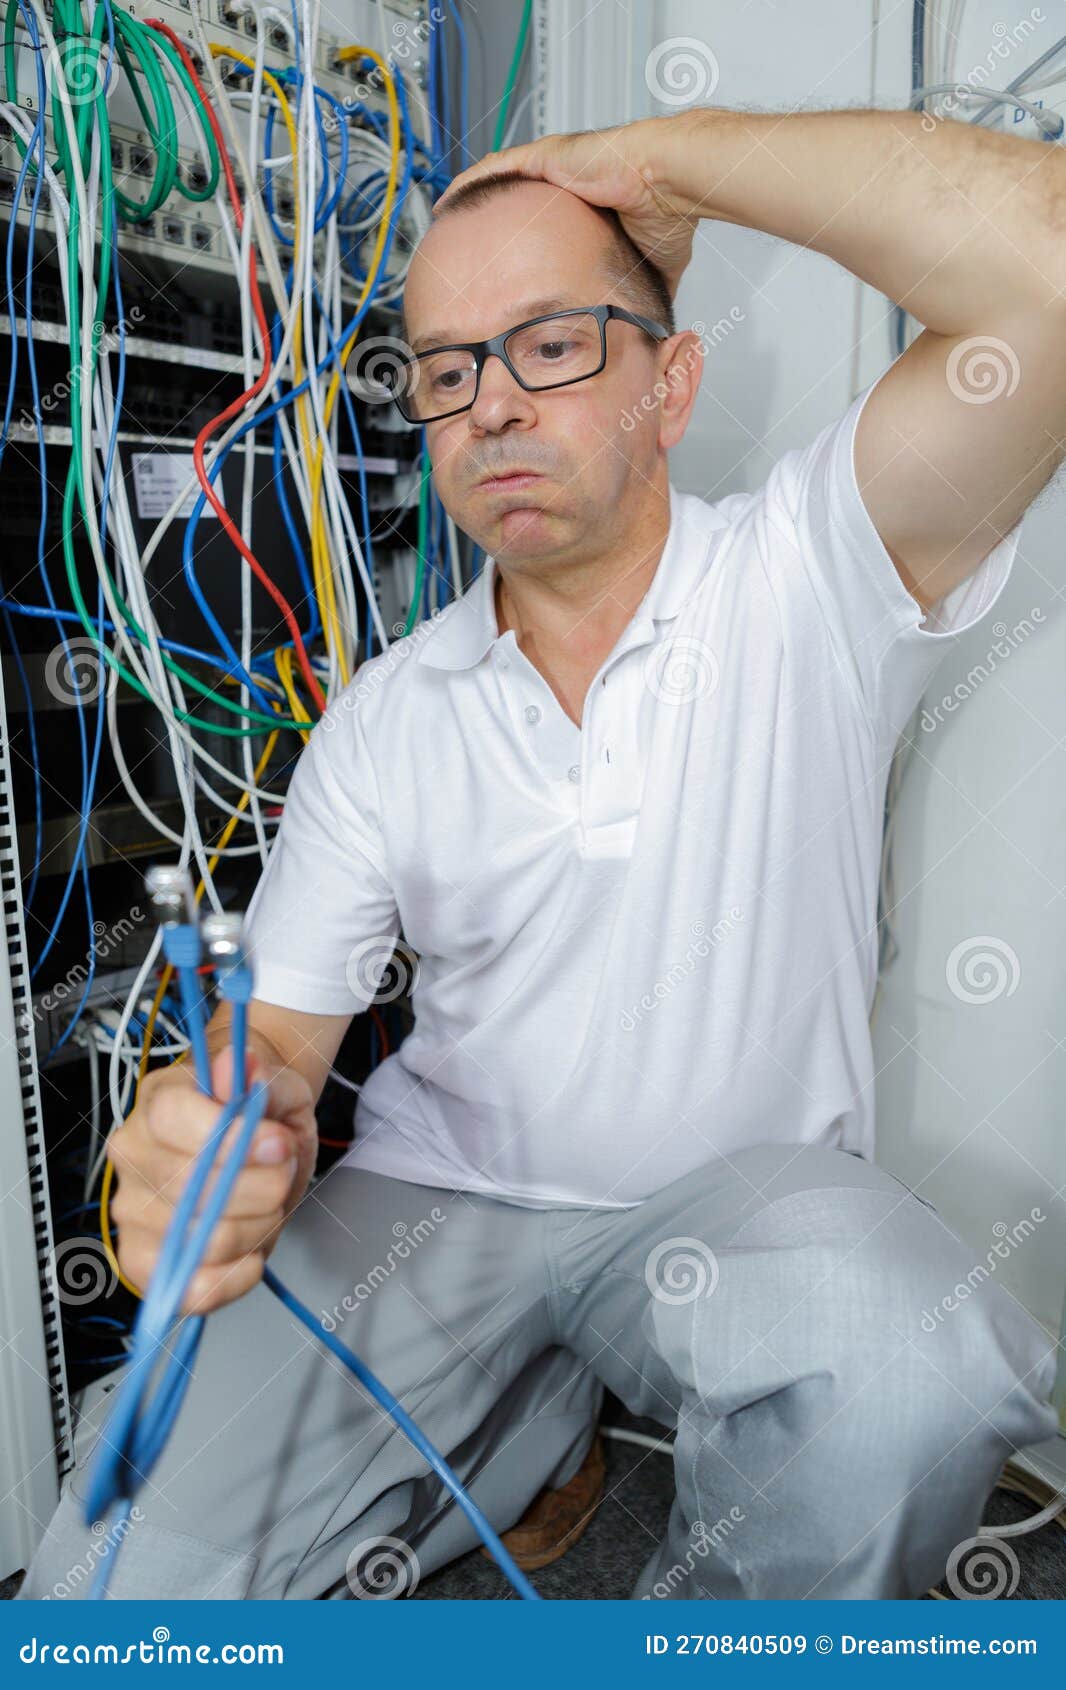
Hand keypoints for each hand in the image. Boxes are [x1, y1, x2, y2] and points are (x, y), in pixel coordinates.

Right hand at [107, 1043, 317, 1315]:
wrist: (255, 1138)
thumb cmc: (258, 1110)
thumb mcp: (275, 1084)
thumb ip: (262, 1079)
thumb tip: (245, 1067)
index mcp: (156, 1102)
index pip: (171, 1119)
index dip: (231, 1138)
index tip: (277, 1142)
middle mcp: (133, 1157)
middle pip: (192, 1187)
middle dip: (262, 1186)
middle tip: (282, 1171)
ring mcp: (133, 1214)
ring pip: (206, 1240)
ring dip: (260, 1226)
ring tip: (267, 1204)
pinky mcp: (145, 1264)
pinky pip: (192, 1290)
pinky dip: (237, 1277)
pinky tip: (253, 1252)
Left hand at [437, 117, 698, 298]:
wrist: (670, 185)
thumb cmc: (667, 214)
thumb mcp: (646, 266)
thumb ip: (637, 287)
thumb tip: (644, 321)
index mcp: (586, 204)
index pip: (538, 221)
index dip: (515, 238)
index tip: (498, 260)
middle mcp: (565, 181)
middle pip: (511, 199)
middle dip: (485, 220)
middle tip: (461, 243)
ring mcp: (554, 165)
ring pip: (498, 181)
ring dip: (469, 199)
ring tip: (443, 219)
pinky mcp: (548, 156)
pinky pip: (497, 167)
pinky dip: (470, 182)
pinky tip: (447, 198)